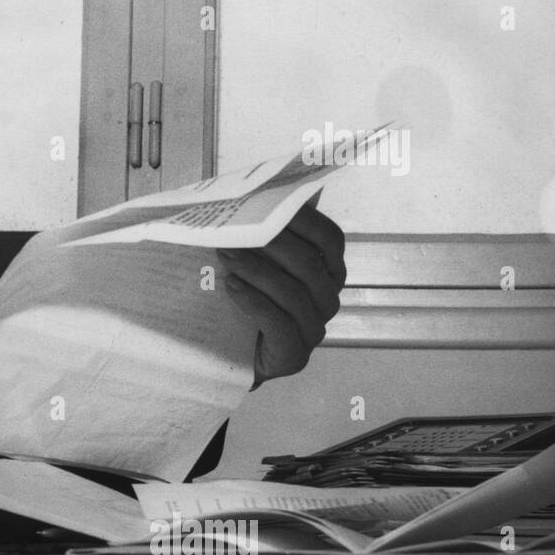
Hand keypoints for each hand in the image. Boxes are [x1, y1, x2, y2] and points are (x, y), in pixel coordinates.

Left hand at [219, 201, 344, 387]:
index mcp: (326, 273)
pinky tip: (231, 287)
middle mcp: (326, 300)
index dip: (303, 219)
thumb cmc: (240, 301)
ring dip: (257, 270)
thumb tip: (245, 197)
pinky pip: (280, 326)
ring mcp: (313, 330)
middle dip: (271, 242)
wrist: (225, 357)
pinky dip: (255, 303)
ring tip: (225, 255)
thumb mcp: (251, 263)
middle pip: (309, 264)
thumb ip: (259, 236)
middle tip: (234, 230)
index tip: (266, 204)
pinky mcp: (294, 357)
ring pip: (294, 294)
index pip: (330, 239)